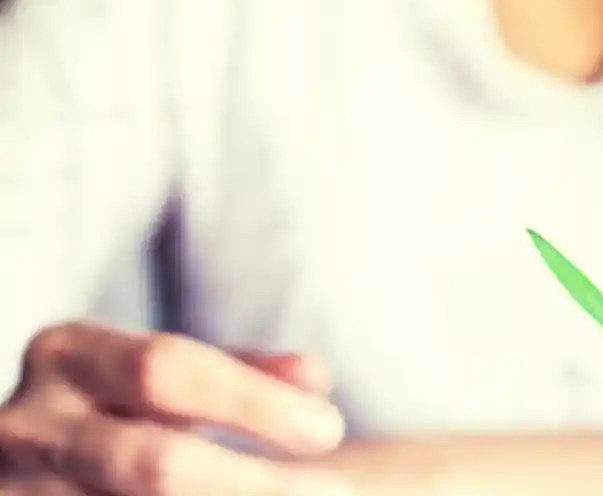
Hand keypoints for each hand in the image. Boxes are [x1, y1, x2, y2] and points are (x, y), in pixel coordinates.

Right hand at [0, 321, 350, 494]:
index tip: (330, 431)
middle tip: (338, 494)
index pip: (167, 372)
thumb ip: (244, 374)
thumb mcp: (172, 378)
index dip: (256, 404)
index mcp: (67, 353)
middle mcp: (29, 426)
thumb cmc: (127, 409)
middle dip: (255, 484)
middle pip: (153, 464)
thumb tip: (315, 378)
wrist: (39, 463)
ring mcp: (19, 493)